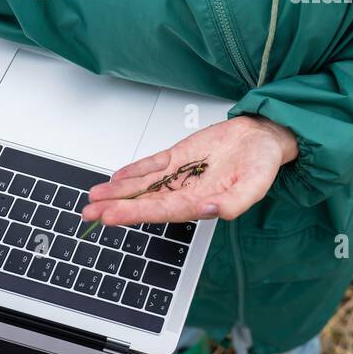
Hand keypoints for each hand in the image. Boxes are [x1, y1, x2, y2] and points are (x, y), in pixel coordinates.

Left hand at [81, 115, 298, 227]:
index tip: (112, 216)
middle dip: (116, 206)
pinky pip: (153, 164)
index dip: (135, 213)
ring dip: (118, 191)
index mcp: (201, 203)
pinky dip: (134, 170)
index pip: (161, 211)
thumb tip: (210, 211)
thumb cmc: (262, 164)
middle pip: (145, 201)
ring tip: (94, 197)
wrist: (263, 137)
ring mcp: (180, 174)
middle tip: (90, 212)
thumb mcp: (256, 185)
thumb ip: (235, 203)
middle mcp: (186, 191)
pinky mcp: (179, 156)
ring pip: (144, 184)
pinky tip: (117, 176)